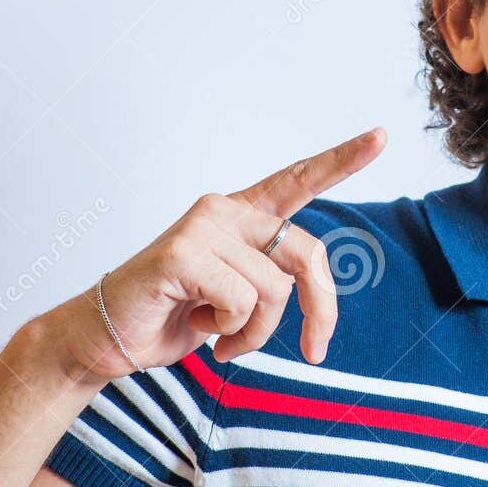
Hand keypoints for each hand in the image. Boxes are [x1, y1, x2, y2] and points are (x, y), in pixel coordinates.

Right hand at [50, 127, 385, 379]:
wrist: (105, 337)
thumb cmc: (173, 315)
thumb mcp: (237, 297)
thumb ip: (273, 280)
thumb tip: (320, 299)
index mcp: (241, 216)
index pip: (298, 180)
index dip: (342, 159)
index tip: (382, 135)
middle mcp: (224, 210)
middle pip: (307, 255)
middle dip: (320, 310)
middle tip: (314, 351)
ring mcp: (203, 226)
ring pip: (275, 290)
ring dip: (253, 331)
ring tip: (216, 332)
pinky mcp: (183, 252)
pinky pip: (242, 301)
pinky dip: (227, 330)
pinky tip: (195, 324)